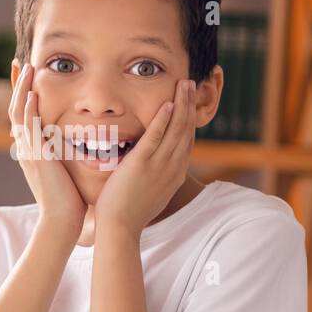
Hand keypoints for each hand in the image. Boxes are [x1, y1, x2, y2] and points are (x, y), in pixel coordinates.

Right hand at [9, 63, 85, 242]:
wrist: (62, 221)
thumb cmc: (68, 199)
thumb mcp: (64, 169)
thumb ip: (64, 153)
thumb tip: (74, 141)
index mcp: (33, 149)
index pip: (24, 114)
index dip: (24, 93)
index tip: (27, 74)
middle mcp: (26, 148)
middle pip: (16, 108)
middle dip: (18, 85)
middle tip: (19, 63)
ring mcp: (29, 152)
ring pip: (19, 113)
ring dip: (22, 89)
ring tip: (27, 68)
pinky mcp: (37, 158)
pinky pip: (29, 129)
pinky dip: (28, 110)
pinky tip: (31, 95)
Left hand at [94, 78, 195, 237]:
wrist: (120, 227)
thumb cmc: (130, 213)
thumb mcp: (151, 192)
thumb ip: (155, 176)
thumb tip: (152, 167)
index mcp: (175, 174)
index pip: (187, 141)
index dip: (190, 119)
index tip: (190, 102)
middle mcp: (172, 168)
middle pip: (186, 130)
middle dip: (190, 105)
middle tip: (191, 83)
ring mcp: (159, 166)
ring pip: (176, 129)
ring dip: (181, 104)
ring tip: (184, 84)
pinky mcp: (142, 164)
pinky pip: (156, 137)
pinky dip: (163, 120)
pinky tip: (167, 104)